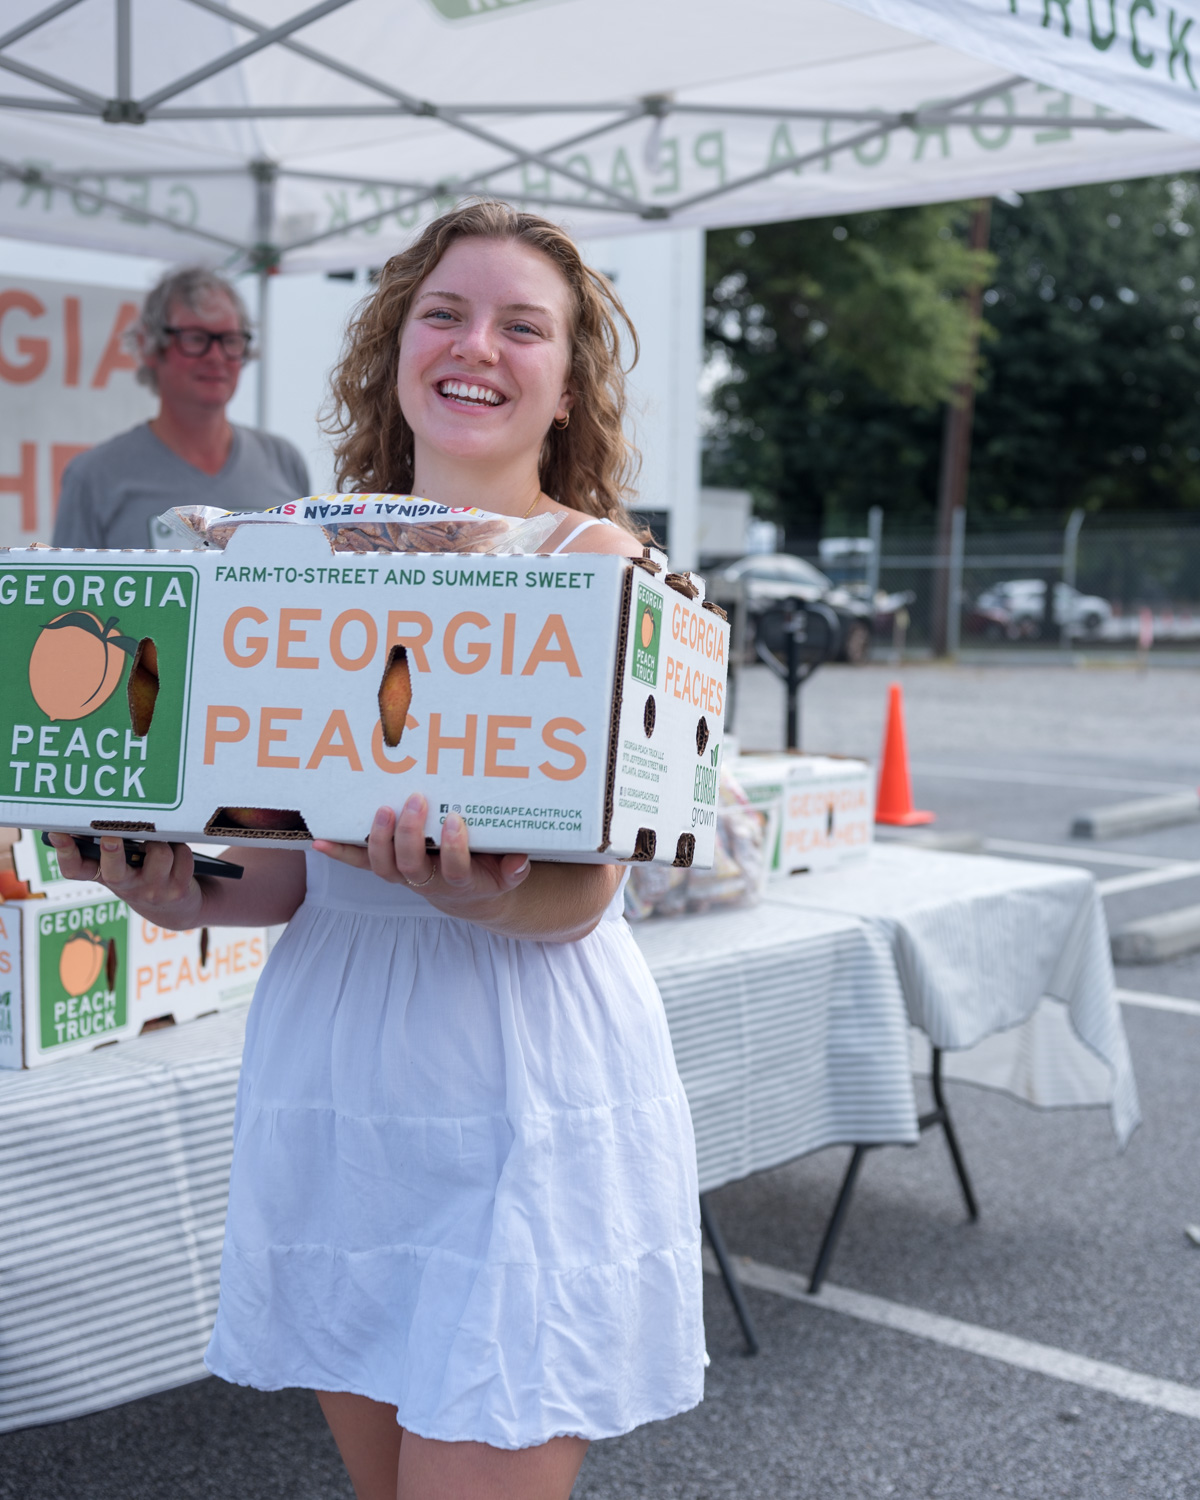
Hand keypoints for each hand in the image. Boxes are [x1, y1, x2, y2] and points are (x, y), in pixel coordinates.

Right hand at [46, 833, 203, 927]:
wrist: (176, 909)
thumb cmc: (143, 874)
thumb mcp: (122, 865)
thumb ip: (110, 846)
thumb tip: (99, 812)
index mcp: (103, 875)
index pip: (74, 869)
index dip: (64, 852)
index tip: (57, 833)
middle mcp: (124, 886)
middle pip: (113, 870)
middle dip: (112, 851)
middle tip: (110, 837)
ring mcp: (151, 891)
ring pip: (159, 852)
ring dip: (164, 840)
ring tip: (162, 841)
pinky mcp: (177, 891)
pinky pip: (181, 854)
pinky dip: (181, 847)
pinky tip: (177, 853)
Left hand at [312, 795, 530, 919]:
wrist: (466, 895)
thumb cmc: (487, 873)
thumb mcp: (507, 874)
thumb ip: (514, 868)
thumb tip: (519, 859)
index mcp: (459, 882)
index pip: (454, 869)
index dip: (453, 848)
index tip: (455, 820)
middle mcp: (426, 882)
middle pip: (411, 866)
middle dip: (410, 834)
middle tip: (416, 800)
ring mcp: (403, 875)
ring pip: (383, 866)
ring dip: (378, 839)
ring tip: (382, 810)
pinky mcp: (386, 868)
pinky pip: (359, 863)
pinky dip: (339, 854)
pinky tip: (319, 842)